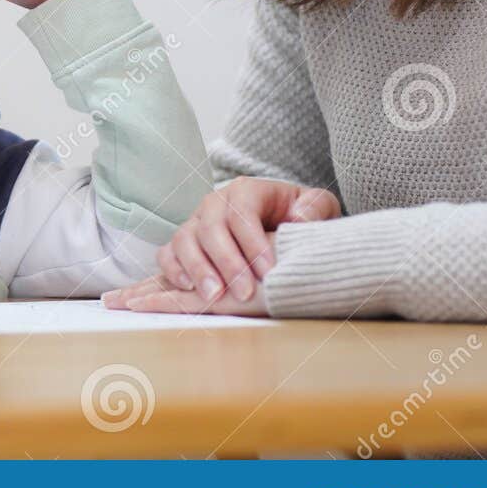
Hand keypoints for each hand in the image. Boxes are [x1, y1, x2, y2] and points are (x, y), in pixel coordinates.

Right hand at [101, 178, 340, 312]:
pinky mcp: (183, 244)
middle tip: (244, 293)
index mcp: (246, 191)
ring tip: (214, 297)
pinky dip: (173, 270)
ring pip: (185, 240)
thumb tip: (299, 219)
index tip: (269, 273)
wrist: (281, 222)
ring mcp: (195, 223)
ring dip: (197, 269)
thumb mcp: (319, 206)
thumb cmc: (300, 216)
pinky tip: (188, 290)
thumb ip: (315, 208)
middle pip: (211, 228)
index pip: (242, 213)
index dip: (253, 243)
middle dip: (226, 262)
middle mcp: (215, 203)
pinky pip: (167, 253)